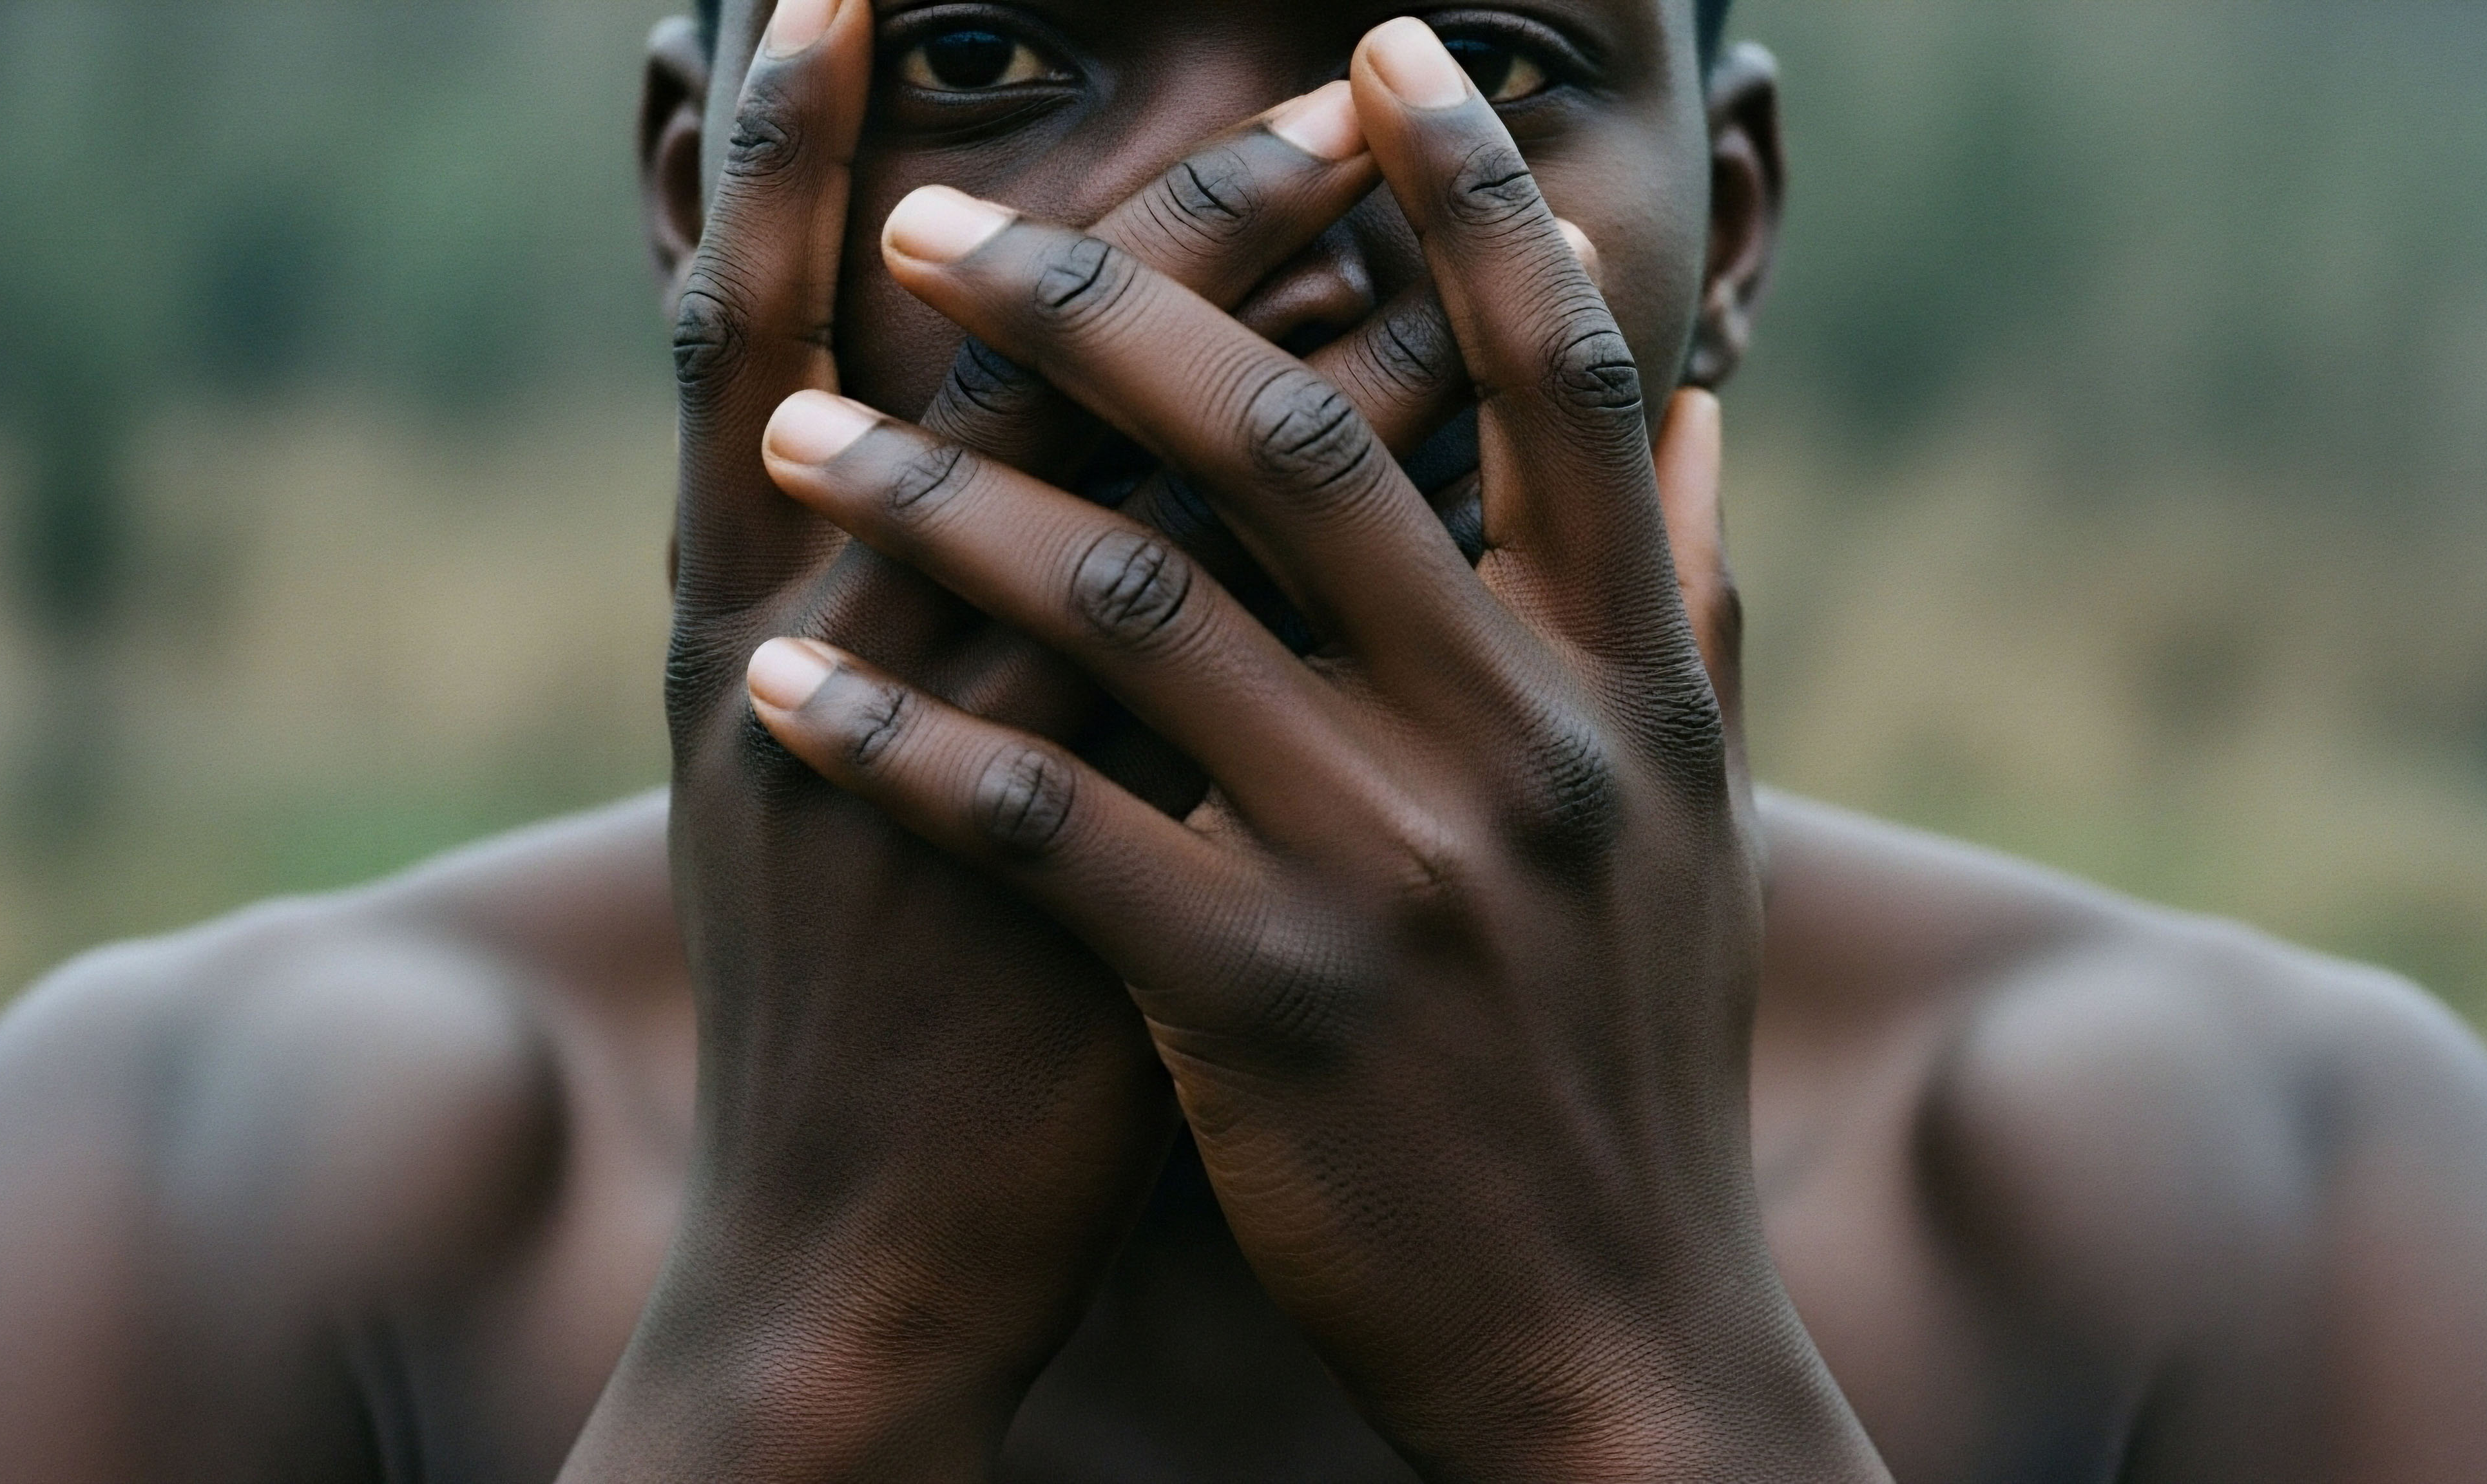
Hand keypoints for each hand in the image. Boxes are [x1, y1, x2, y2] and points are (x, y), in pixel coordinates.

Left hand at [741, 19, 1883, 1482]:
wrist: (1618, 1347)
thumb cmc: (1629, 1072)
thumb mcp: (1698, 828)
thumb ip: (1685, 613)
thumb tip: (1697, 420)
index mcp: (1627, 682)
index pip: (1560, 377)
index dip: (1471, 195)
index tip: (1378, 50)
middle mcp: (1523, 744)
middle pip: (1301, 444)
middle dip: (1112, 304)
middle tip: (947, 228)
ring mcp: (1396, 875)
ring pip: (1140, 611)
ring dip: (944, 504)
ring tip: (796, 437)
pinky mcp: (1266, 1009)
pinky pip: (1049, 827)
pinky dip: (904, 745)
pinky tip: (788, 685)